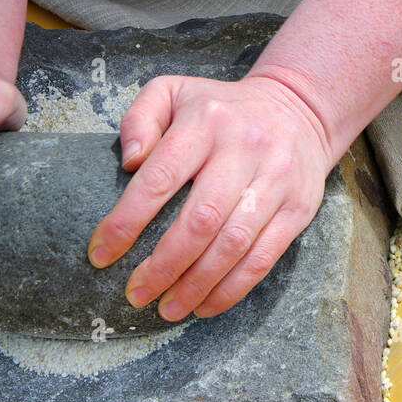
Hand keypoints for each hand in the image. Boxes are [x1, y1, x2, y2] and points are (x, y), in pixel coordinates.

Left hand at [88, 73, 335, 320]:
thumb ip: (140, 119)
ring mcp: (276, 180)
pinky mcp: (298, 207)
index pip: (160, 178)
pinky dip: (232, 289)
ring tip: (166, 308)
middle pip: (200, 220)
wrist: (300, 109)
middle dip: (163, 265)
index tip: (101, 254)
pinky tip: (205, 304)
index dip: (127, 222)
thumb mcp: (174, 92)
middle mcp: (244, 149)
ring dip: (196, 285)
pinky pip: (264, 257)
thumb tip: (130, 162)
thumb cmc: (220, 109)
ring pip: (233, 245)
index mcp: (205, 121)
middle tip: (136, 293)